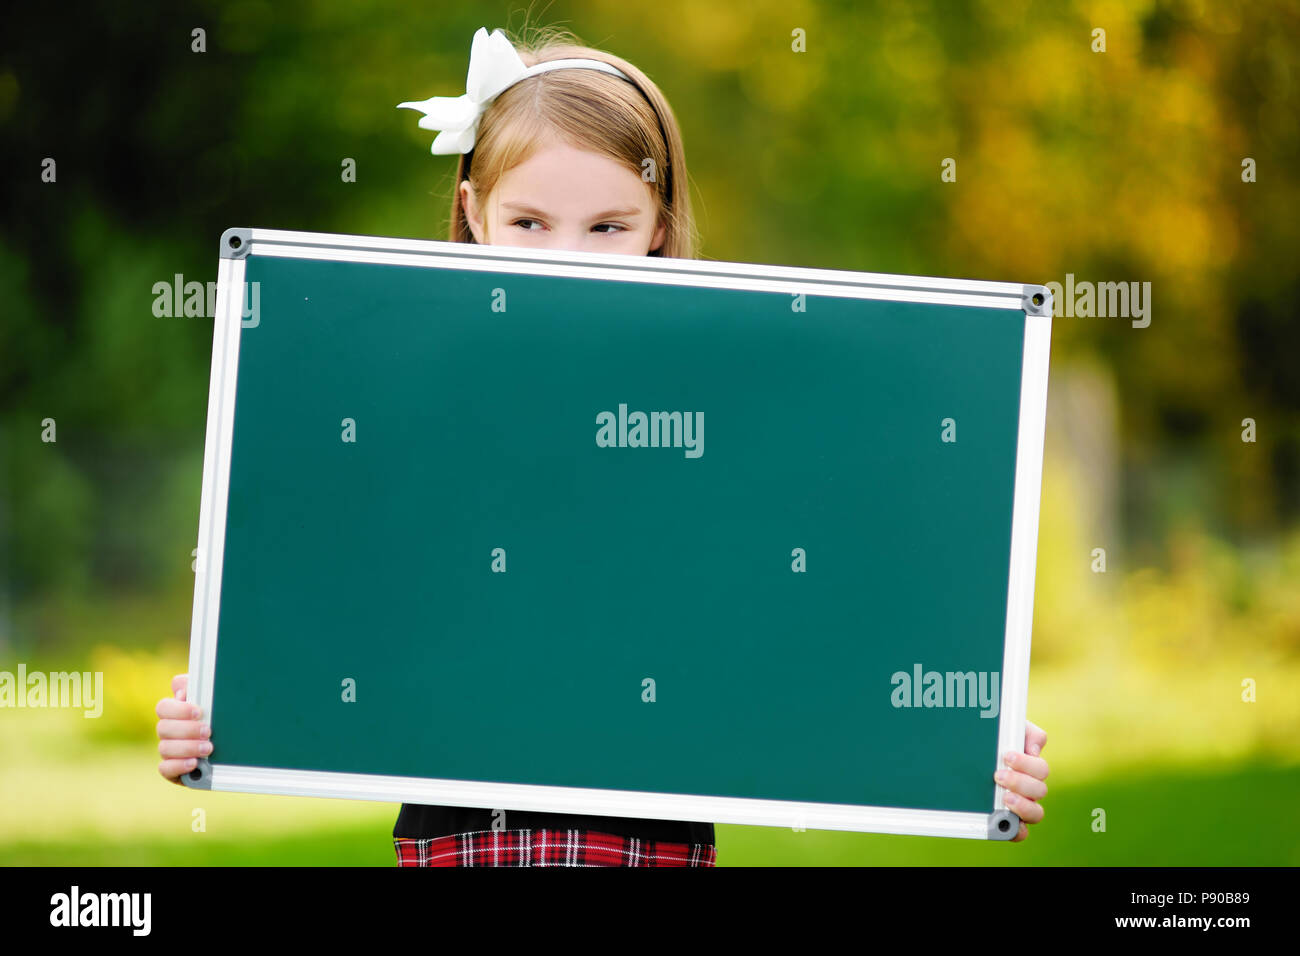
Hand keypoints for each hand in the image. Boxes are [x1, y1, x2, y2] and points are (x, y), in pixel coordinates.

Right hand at [155, 674, 211, 784]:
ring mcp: (169, 751)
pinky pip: (165, 769)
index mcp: (175, 712)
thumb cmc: (218, 718)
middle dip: (187, 730)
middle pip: (163, 728)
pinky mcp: (172, 769)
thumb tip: (182, 692)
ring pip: (164, 748)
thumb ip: (199, 689)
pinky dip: (178, 766)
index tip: (199, 712)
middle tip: (208, 731)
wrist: (231, 748)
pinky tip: (194, 763)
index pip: (164, 707)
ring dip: (187, 748)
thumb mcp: (213, 700)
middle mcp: (169, 731)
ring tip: (208, 748)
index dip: (179, 710)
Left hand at [994, 719, 1047, 841]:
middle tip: (998, 776)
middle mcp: (1029, 788)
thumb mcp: (1008, 729)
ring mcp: (1020, 805)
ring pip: (1036, 813)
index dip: (1027, 764)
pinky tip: (1005, 822)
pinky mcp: (1008, 821)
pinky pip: (1020, 833)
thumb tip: (1034, 750)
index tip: (1007, 756)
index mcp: (1030, 767)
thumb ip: (1026, 732)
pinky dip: (1017, 830)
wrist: (970, 747)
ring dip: (1023, 805)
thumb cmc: (993, 741)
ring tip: (1004, 797)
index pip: (1040, 769)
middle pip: (1040, 790)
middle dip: (1020, 782)